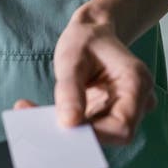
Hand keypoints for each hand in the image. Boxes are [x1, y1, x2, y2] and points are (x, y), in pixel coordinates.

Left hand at [14, 8, 155, 144]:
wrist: (92, 33)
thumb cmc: (86, 39)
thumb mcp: (72, 56)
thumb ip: (70, 88)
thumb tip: (68, 123)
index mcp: (137, 83)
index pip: (122, 126)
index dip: (95, 135)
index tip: (63, 130)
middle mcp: (137, 101)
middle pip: (111, 134)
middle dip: (77, 135)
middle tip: (38, 128)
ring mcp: (124, 110)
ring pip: (99, 135)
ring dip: (68, 131)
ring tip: (31, 112)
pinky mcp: (107, 116)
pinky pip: (90, 128)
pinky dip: (67, 124)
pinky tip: (39, 112)